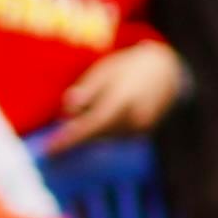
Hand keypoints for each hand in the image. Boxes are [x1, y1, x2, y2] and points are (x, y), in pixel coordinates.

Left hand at [46, 39, 181, 148]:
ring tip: (69, 135)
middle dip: (73, 141)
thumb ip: (87, 90)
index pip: (92, 125)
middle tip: (51, 148)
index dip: (70, 140)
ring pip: (105, 139)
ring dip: (86, 138)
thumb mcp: (105, 71)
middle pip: (96, 136)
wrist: (167, 72)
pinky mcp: (143, 135)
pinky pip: (115, 138)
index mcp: (123, 99)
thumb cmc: (129, 67)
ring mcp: (141, 129)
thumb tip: (67, 110)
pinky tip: (90, 130)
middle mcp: (134, 118)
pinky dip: (100, 136)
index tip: (50, 150)